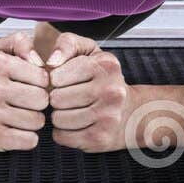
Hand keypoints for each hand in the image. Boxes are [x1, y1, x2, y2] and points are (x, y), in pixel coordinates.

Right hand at [0, 29, 49, 151]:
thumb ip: (21, 42)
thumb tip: (39, 60)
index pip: (42, 76)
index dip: (41, 83)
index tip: (29, 85)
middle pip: (42, 99)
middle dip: (38, 103)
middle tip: (26, 102)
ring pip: (37, 121)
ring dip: (33, 121)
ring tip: (20, 116)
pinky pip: (29, 140)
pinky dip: (28, 138)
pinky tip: (17, 130)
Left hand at [45, 32, 130, 152]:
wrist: (132, 113)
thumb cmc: (103, 79)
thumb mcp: (89, 52)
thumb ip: (67, 44)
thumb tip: (51, 62)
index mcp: (106, 65)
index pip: (57, 75)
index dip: (54, 79)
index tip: (64, 80)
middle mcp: (111, 91)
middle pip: (56, 99)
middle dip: (56, 98)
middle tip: (68, 98)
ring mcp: (108, 117)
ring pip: (58, 119)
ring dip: (58, 116)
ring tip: (71, 111)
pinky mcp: (101, 139)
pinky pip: (62, 137)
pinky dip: (62, 132)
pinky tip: (74, 125)